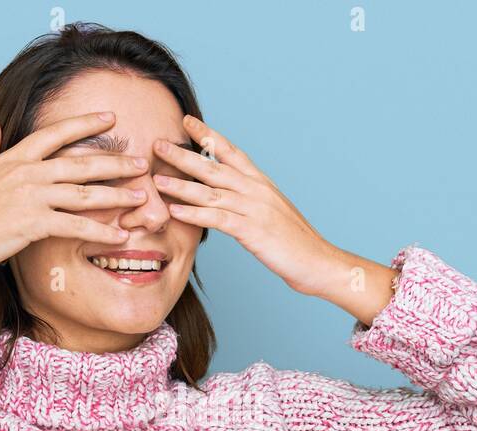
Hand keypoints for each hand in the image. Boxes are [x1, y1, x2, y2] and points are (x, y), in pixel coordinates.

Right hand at [0, 111, 151, 276]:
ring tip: (141, 198)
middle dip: (115, 162)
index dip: (84, 124)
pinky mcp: (32, 224)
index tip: (110, 118)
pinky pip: (75, 227)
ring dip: (116, 196)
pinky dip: (101, 232)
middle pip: (80, 162)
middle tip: (142, 163)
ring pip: (84, 193)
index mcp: (12, 158)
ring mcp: (31, 197)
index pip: (55, 134)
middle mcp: (26, 173)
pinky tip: (120, 236)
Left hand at [150, 114, 342, 296]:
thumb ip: (251, 200)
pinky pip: (218, 219)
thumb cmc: (295, 242)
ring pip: (212, 192)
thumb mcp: (272, 212)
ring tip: (157, 179)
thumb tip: (230, 196)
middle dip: (184, 154)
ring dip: (182, 185)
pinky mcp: (253, 232)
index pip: (231, 151)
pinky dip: (195, 215)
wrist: (320, 262)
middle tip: (158, 144)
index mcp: (261, 183)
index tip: (186, 121)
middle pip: (214, 166)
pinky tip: (175, 212)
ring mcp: (255, 209)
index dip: (208, 135)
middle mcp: (257, 190)